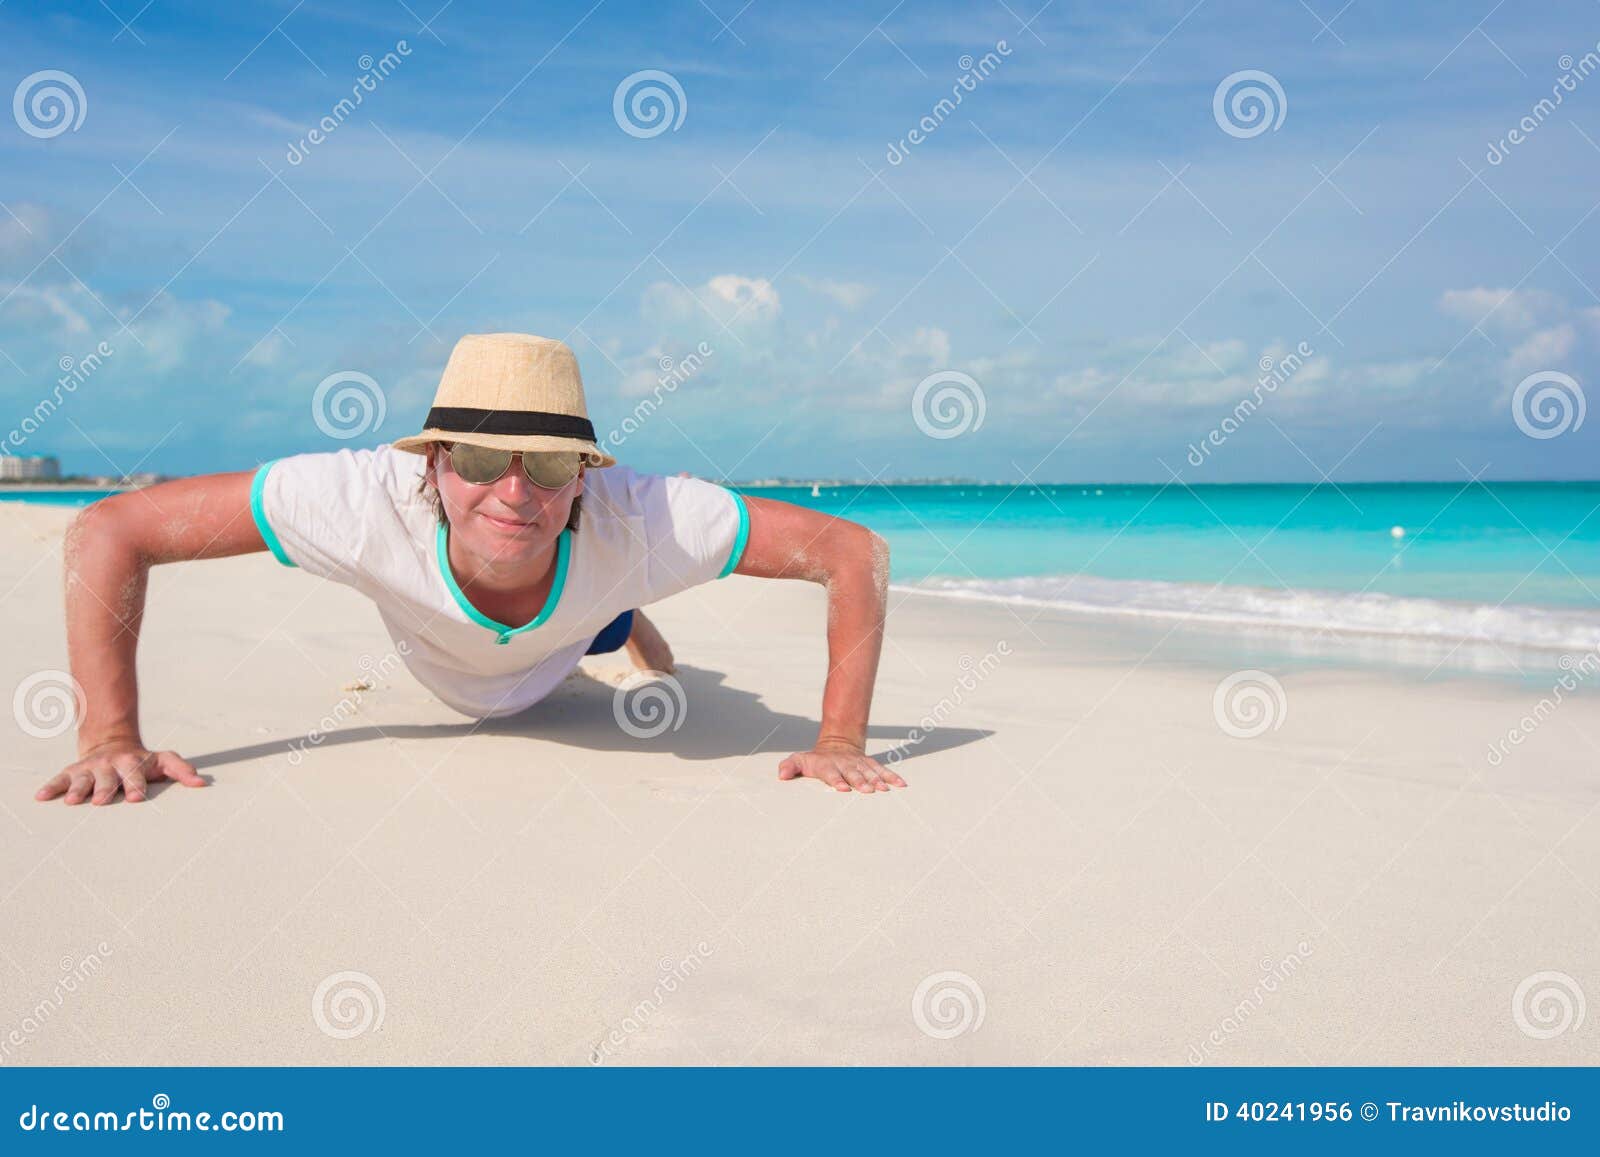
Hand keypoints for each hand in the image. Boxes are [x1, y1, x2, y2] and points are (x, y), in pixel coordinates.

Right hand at [35, 740, 205, 805]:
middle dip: (105, 789)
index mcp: (134, 764)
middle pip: (109, 779)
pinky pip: (59, 780)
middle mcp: (111, 765)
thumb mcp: (163, 762)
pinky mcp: (73, 772)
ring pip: (83, 780)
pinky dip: (50, 787)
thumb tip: (202, 784)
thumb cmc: (143, 762)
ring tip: (71, 801)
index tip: (135, 797)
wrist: (113, 744)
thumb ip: (182, 771)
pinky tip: (40, 797)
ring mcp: (91, 768)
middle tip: (102, 801)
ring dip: (77, 789)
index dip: (137, 785)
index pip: (137, 776)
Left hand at [778, 741, 905, 793]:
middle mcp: (845, 764)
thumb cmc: (815, 760)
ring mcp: (859, 764)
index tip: (843, 788)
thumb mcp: (799, 760)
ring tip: (885, 789)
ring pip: (870, 771)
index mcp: (827, 765)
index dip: (837, 780)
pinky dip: (892, 776)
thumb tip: (781, 775)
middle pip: (853, 773)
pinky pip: (882, 770)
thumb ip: (789, 766)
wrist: (836, 744)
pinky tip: (901, 785)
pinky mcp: (870, 765)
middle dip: (860, 781)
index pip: (832, 773)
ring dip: (878, 780)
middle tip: (868, 790)